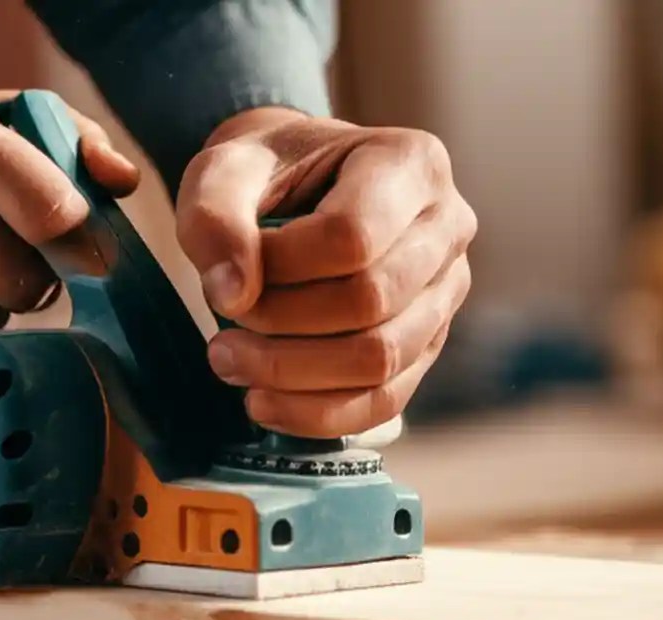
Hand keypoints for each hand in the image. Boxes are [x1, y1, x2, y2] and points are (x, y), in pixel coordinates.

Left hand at [176, 108, 476, 437]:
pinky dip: (317, 413)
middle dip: (281, 327)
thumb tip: (234, 295)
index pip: (352, 237)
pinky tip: (261, 401)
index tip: (228, 275)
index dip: (280, 270)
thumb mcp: (222, 170)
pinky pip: (386, 399)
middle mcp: (447, 224)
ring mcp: (445, 289)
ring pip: (382, 359)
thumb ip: (216, 217)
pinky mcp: (427, 342)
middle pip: (371, 302)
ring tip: (229, 363)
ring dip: (293, 375)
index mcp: (409, 163)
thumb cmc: (264, 172)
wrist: (293, 187)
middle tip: (219, 333)